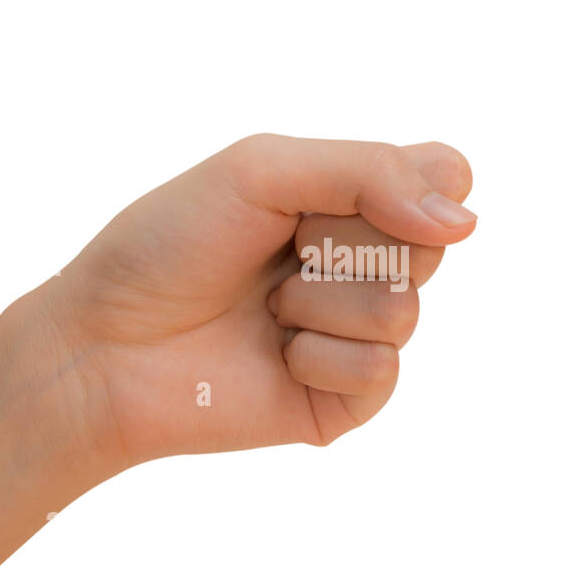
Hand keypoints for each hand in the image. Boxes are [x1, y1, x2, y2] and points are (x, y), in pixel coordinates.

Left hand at [40, 133, 475, 480]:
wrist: (106, 342)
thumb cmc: (168, 245)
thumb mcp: (261, 171)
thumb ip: (369, 172)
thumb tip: (464, 220)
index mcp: (348, 200)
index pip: (445, 177)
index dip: (419, 186)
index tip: (345, 194)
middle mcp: (364, 264)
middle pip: (430, 244)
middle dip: (344, 241)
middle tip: (282, 248)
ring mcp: (358, 333)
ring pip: (404, 308)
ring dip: (319, 301)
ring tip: (266, 306)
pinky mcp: (347, 399)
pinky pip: (380, 368)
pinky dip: (319, 356)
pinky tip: (277, 355)